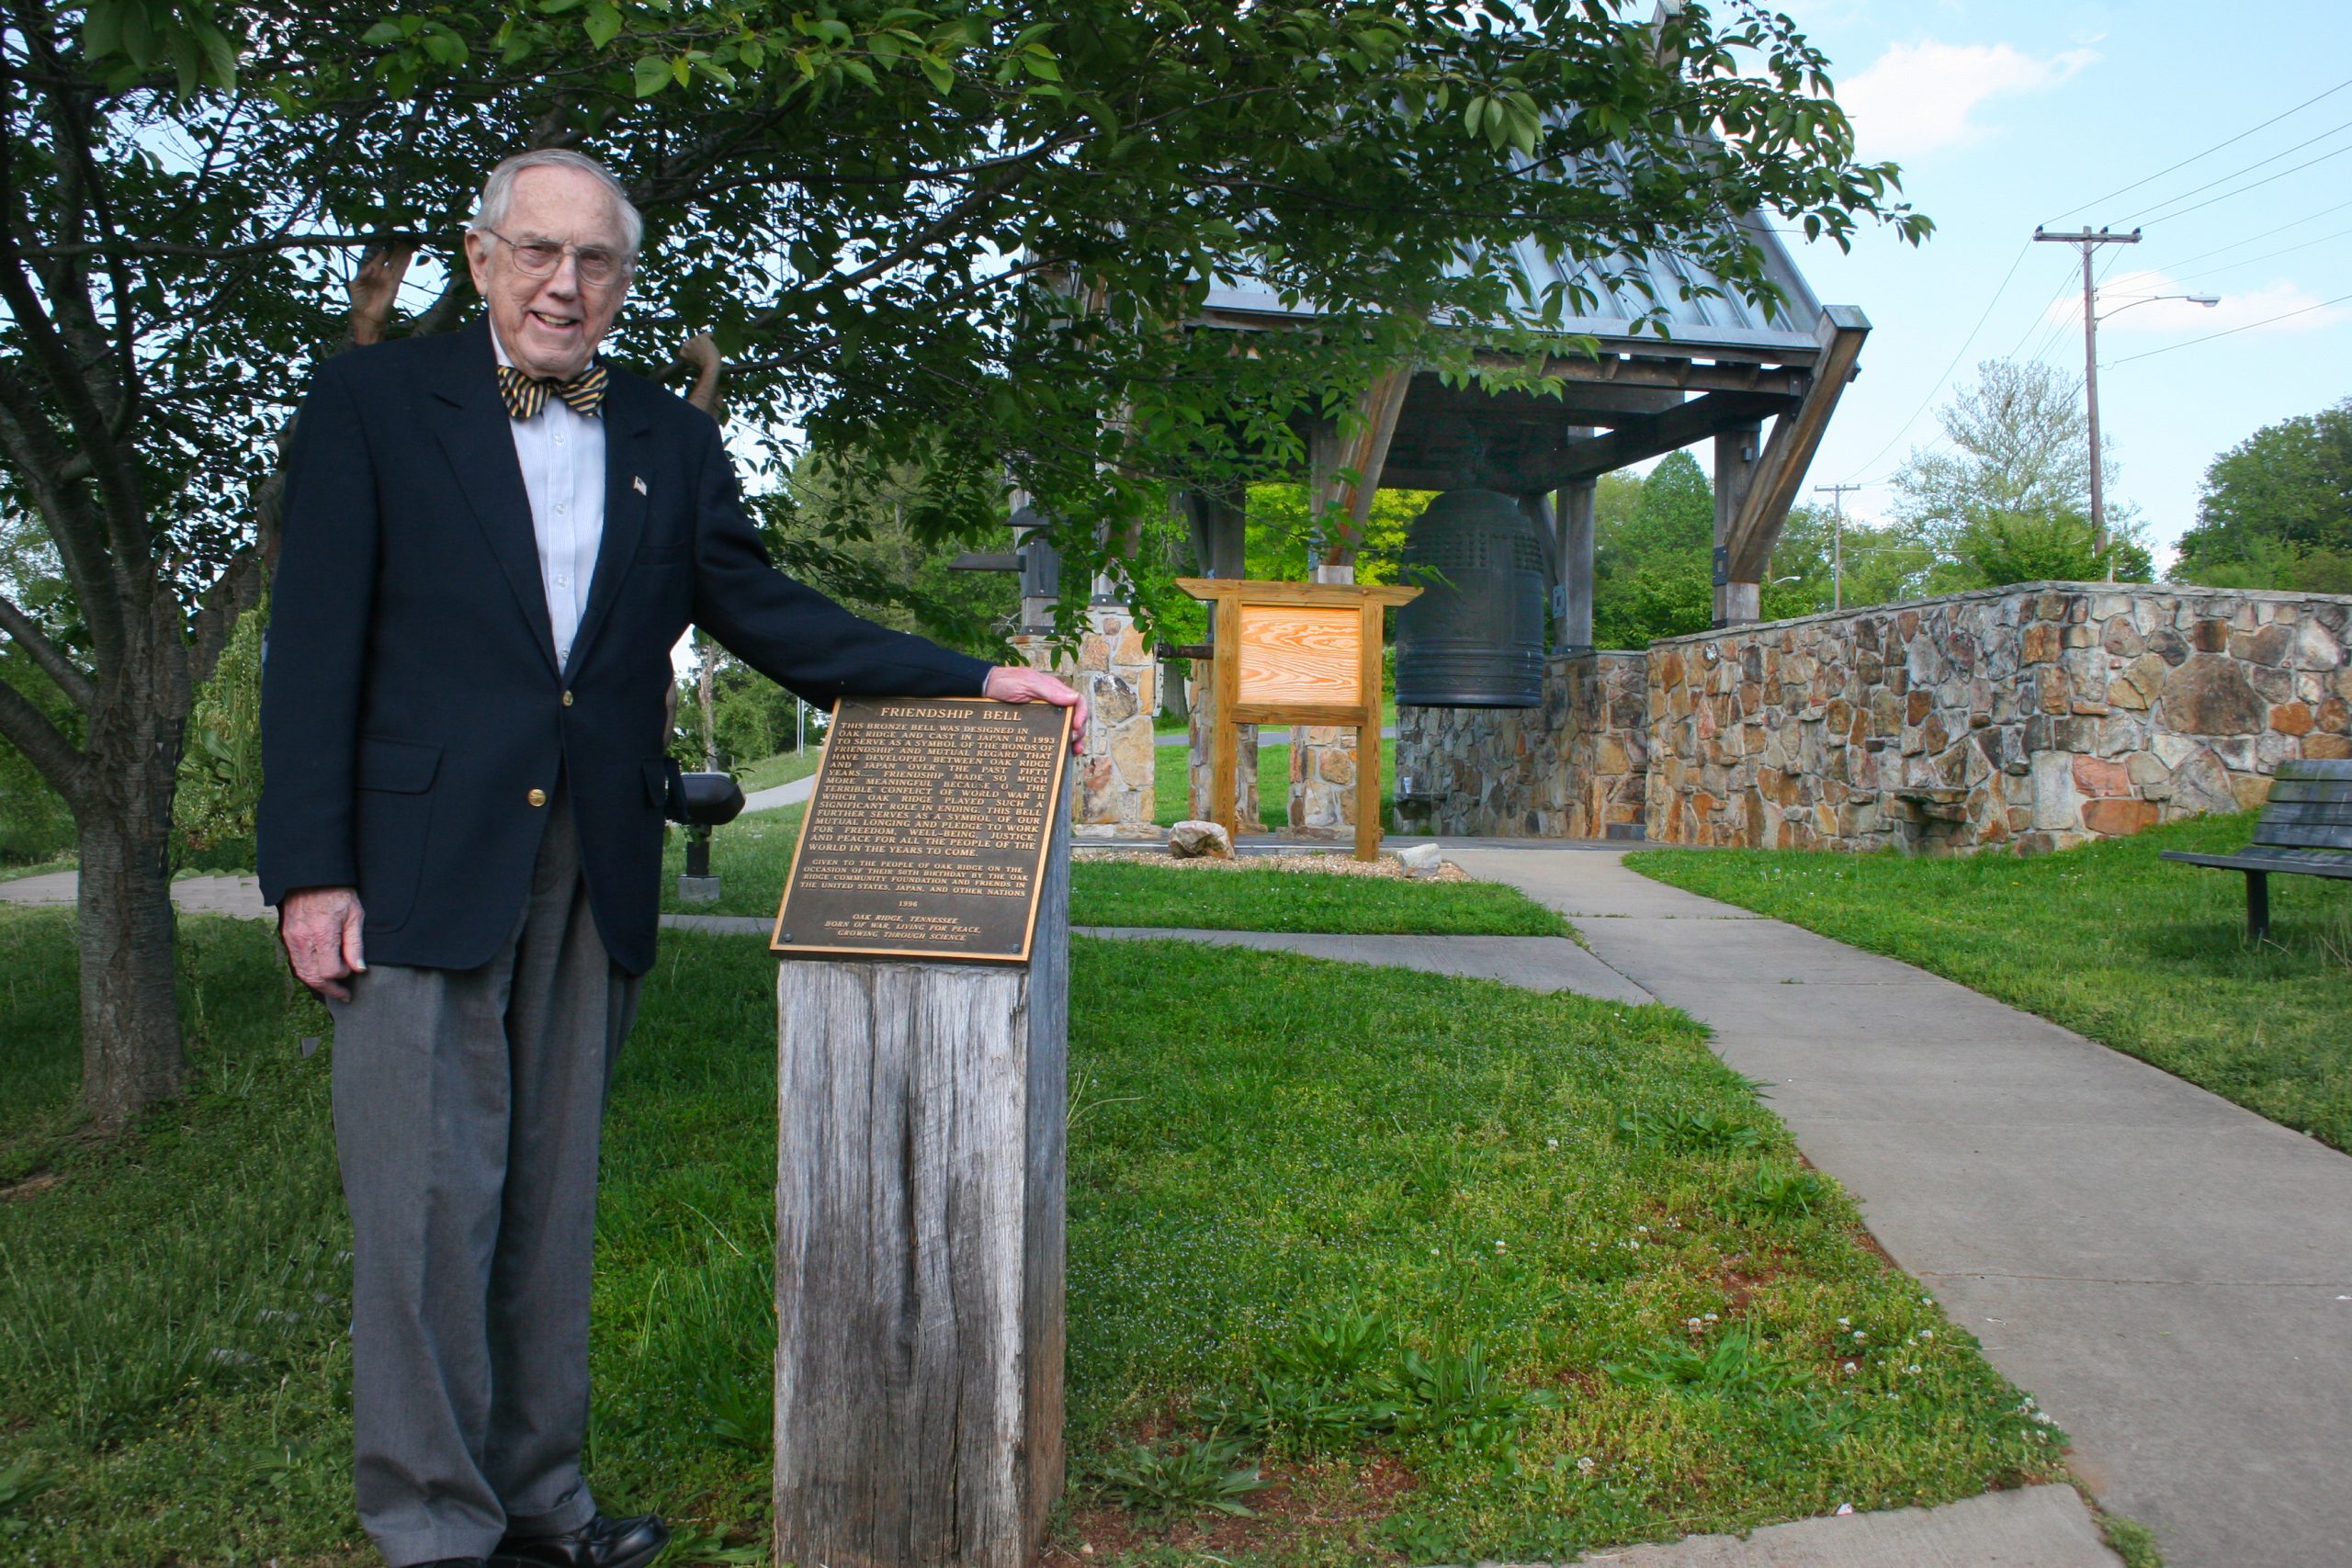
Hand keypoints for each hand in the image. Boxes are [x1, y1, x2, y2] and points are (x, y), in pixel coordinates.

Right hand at [280, 886, 366, 1001]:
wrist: (311, 875)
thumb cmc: (338, 893)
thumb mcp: (354, 914)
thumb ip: (355, 943)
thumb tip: (359, 969)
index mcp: (322, 934)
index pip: (331, 971)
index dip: (344, 975)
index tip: (353, 971)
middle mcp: (303, 939)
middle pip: (314, 977)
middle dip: (330, 990)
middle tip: (344, 995)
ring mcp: (292, 939)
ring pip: (302, 972)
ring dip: (317, 984)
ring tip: (332, 989)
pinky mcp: (286, 936)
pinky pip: (295, 962)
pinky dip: (307, 972)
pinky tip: (319, 973)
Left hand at [983, 665, 1088, 749]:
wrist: (984, 689)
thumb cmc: (1004, 682)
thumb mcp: (1027, 683)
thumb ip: (1049, 690)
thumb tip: (1074, 698)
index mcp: (1054, 691)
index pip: (1077, 701)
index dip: (1082, 714)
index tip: (1076, 726)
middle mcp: (1052, 705)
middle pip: (1074, 718)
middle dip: (1078, 731)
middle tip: (1071, 740)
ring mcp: (1044, 717)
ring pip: (1065, 729)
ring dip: (1072, 741)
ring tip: (1074, 751)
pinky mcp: (1034, 727)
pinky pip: (1051, 736)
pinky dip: (1058, 745)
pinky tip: (1061, 753)